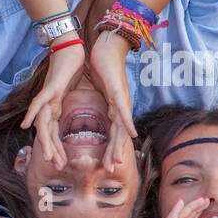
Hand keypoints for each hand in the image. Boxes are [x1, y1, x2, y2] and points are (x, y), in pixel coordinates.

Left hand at [20, 41, 83, 169]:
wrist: (71, 47)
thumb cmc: (75, 68)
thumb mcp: (79, 93)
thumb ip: (77, 107)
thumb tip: (85, 119)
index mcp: (57, 109)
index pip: (56, 133)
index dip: (59, 149)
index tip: (64, 164)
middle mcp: (50, 106)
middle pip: (48, 133)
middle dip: (54, 151)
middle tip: (59, 166)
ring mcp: (48, 97)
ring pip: (43, 123)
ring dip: (45, 140)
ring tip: (49, 157)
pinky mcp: (50, 87)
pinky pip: (39, 102)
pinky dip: (32, 113)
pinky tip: (26, 125)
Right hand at [89, 32, 136, 169]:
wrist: (107, 47)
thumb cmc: (100, 66)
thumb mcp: (94, 90)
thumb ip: (91, 102)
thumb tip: (86, 111)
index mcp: (112, 107)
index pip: (111, 132)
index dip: (109, 148)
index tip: (106, 164)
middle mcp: (119, 106)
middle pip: (118, 135)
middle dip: (114, 153)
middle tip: (111, 170)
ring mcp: (120, 99)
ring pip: (121, 128)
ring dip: (119, 145)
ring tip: (117, 161)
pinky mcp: (118, 91)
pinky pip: (122, 111)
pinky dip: (127, 123)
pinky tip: (131, 134)